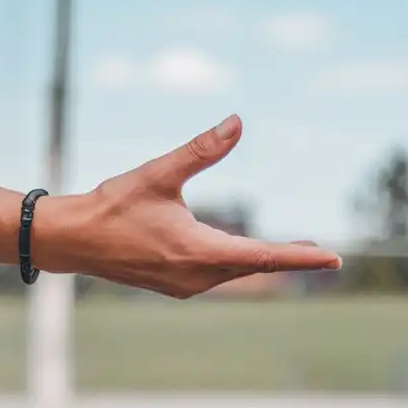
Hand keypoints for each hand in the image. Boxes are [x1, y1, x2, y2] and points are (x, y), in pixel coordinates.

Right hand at [31, 114, 341, 297]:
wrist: (74, 240)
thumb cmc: (113, 205)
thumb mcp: (160, 173)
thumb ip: (201, 150)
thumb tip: (236, 123)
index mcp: (200, 252)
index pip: (263, 256)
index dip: (301, 256)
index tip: (334, 259)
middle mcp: (198, 276)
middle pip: (255, 267)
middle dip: (289, 258)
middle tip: (325, 255)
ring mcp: (186, 285)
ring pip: (237, 273)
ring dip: (263, 262)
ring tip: (294, 252)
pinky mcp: (176, 285)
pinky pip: (218, 276)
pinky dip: (238, 265)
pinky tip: (246, 256)